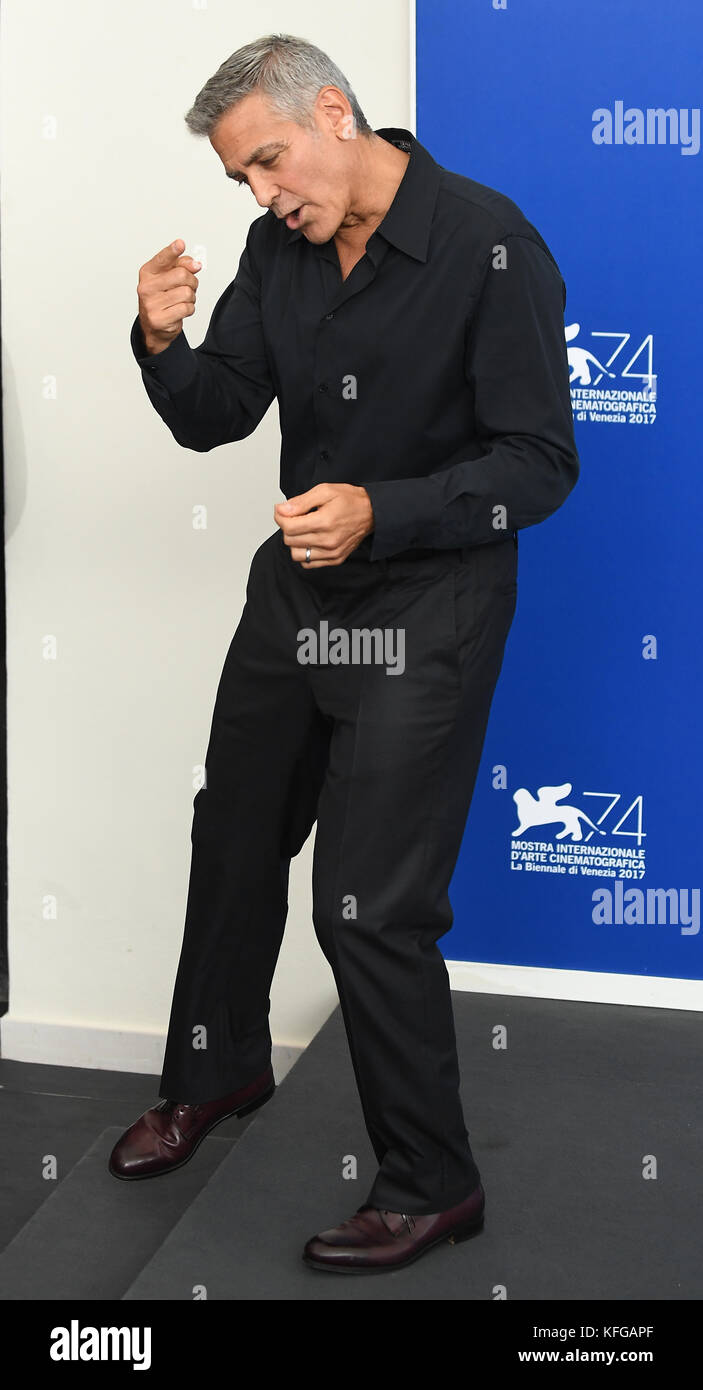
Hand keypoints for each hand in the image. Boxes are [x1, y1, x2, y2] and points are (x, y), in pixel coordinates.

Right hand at [136, 238, 201, 353]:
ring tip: (183, 300)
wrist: (153, 326)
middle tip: (189, 286)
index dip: (172, 251)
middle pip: (182, 275)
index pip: (162, 259)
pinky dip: (189, 309)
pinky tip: (181, 310)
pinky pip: (187, 308)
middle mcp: (146, 287)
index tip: (180, 244)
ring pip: (187, 293)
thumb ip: (180, 266)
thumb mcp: (168, 278)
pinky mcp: (160, 319)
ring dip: (191, 297)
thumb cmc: (162, 298)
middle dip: (192, 281)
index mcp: (147, 273)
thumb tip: (195, 264)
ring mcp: (151, 304)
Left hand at [274, 483, 373, 566]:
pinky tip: (310, 541)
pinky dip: (304, 553)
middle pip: (290, 540)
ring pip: (296, 554)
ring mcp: (332, 552)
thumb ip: (301, 502)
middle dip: (287, 527)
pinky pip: (308, 563)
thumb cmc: (349, 500)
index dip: (280, 516)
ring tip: (303, 530)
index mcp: (324, 521)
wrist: (371, 513)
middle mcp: (328, 540)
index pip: (288, 527)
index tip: (282, 510)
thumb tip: (282, 510)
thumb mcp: (324, 491)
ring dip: (294, 542)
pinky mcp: (335, 559)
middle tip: (296, 517)